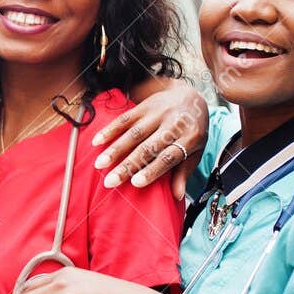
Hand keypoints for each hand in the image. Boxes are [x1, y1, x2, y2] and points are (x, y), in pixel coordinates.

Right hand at [93, 80, 208, 196]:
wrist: (191, 97)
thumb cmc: (191, 130)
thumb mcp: (195, 150)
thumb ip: (184, 172)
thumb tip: (177, 196)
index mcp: (190, 138)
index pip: (169, 157)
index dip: (152, 170)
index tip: (135, 183)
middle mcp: (174, 124)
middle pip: (148, 147)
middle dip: (128, 165)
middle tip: (110, 181)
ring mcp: (158, 113)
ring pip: (134, 133)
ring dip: (115, 149)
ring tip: (99, 164)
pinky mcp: (145, 106)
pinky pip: (125, 118)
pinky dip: (110, 129)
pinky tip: (97, 141)